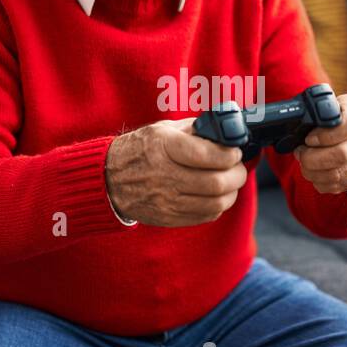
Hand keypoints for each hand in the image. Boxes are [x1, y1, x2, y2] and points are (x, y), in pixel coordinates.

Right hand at [105, 118, 248, 226]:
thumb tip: (224, 132)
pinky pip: (205, 216)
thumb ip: (194, 130)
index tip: (234, 152)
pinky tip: (214, 196)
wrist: (109, 178)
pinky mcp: (168, 217)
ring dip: (230, 193)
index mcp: (164, 146)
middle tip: (238, 168)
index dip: (230, 155)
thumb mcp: (163, 129)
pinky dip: (217, 206)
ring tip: (229, 183)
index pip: (208, 155)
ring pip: (215, 203)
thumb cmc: (140, 149)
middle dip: (236, 175)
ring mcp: (166, 200)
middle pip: (217, 183)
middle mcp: (165, 175)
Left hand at [294, 94, 346, 194]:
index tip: (309, 139)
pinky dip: (322, 183)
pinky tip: (317, 174)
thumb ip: (319, 112)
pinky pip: (340, 186)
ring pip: (338, 175)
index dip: (325, 135)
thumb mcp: (335, 106)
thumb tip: (297, 125)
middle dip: (312, 159)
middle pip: (341, 155)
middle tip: (301, 155)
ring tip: (306, 165)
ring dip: (314, 173)